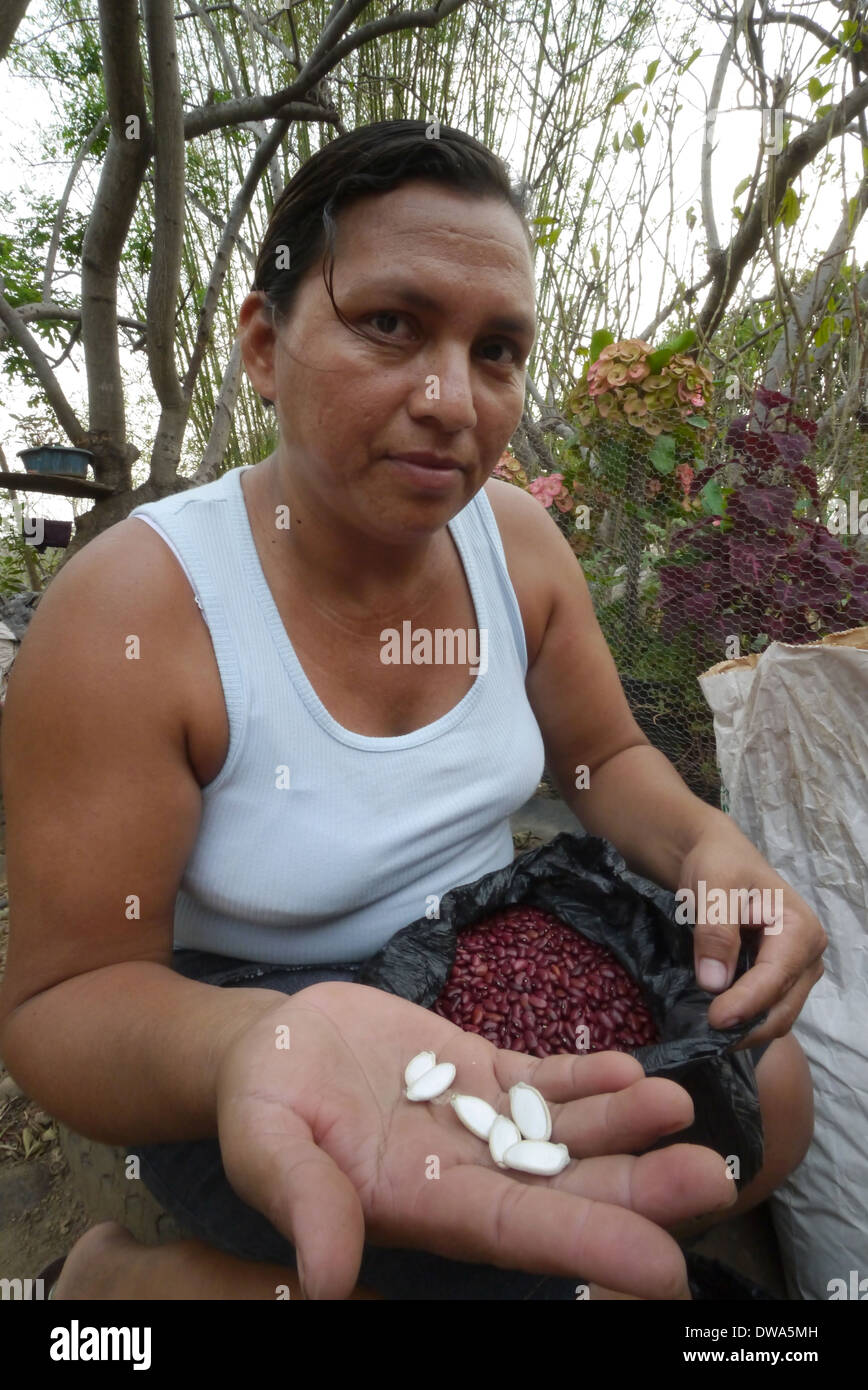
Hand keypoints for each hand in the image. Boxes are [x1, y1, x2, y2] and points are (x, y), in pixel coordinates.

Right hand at [215, 981, 737, 1299]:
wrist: (268, 1044)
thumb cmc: (258, 1100)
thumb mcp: (263, 1145)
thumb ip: (302, 1201)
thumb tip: (327, 1281)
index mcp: (418, 1204)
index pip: (511, 1234)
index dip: (584, 1247)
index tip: (660, 1265)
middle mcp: (463, 1172)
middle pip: (562, 1188)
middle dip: (636, 1188)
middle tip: (710, 1175)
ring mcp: (478, 1120)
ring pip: (567, 1130)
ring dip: (625, 1124)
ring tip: (680, 1106)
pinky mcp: (479, 1069)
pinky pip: (544, 1080)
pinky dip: (588, 1076)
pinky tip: (629, 1068)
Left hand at [679, 827, 826, 1046]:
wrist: (716, 857)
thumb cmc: (718, 864)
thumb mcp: (713, 886)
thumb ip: (716, 930)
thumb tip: (714, 982)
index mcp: (801, 930)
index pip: (776, 979)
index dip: (745, 1004)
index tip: (713, 1020)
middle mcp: (808, 956)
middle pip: (781, 1008)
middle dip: (746, 1026)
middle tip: (703, 1035)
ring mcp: (797, 972)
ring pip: (775, 1017)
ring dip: (743, 1029)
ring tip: (705, 1032)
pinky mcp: (779, 980)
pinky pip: (764, 1011)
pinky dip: (742, 1020)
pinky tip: (713, 1020)